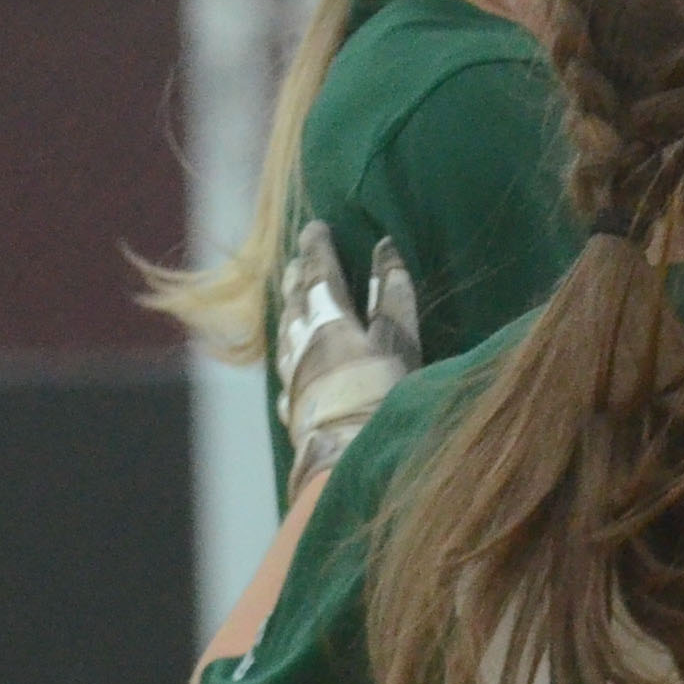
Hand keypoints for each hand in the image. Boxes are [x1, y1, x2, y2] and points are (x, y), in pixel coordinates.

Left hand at [274, 223, 421, 479]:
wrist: (347, 457)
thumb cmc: (382, 397)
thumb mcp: (397, 340)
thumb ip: (393, 296)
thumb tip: (384, 248)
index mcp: (330, 323)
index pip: (321, 275)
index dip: (319, 249)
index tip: (316, 226)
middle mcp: (303, 345)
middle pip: (295, 302)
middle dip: (296, 276)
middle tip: (296, 258)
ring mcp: (293, 378)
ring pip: (285, 335)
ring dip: (288, 311)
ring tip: (290, 301)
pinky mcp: (293, 407)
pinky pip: (286, 371)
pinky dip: (290, 355)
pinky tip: (291, 363)